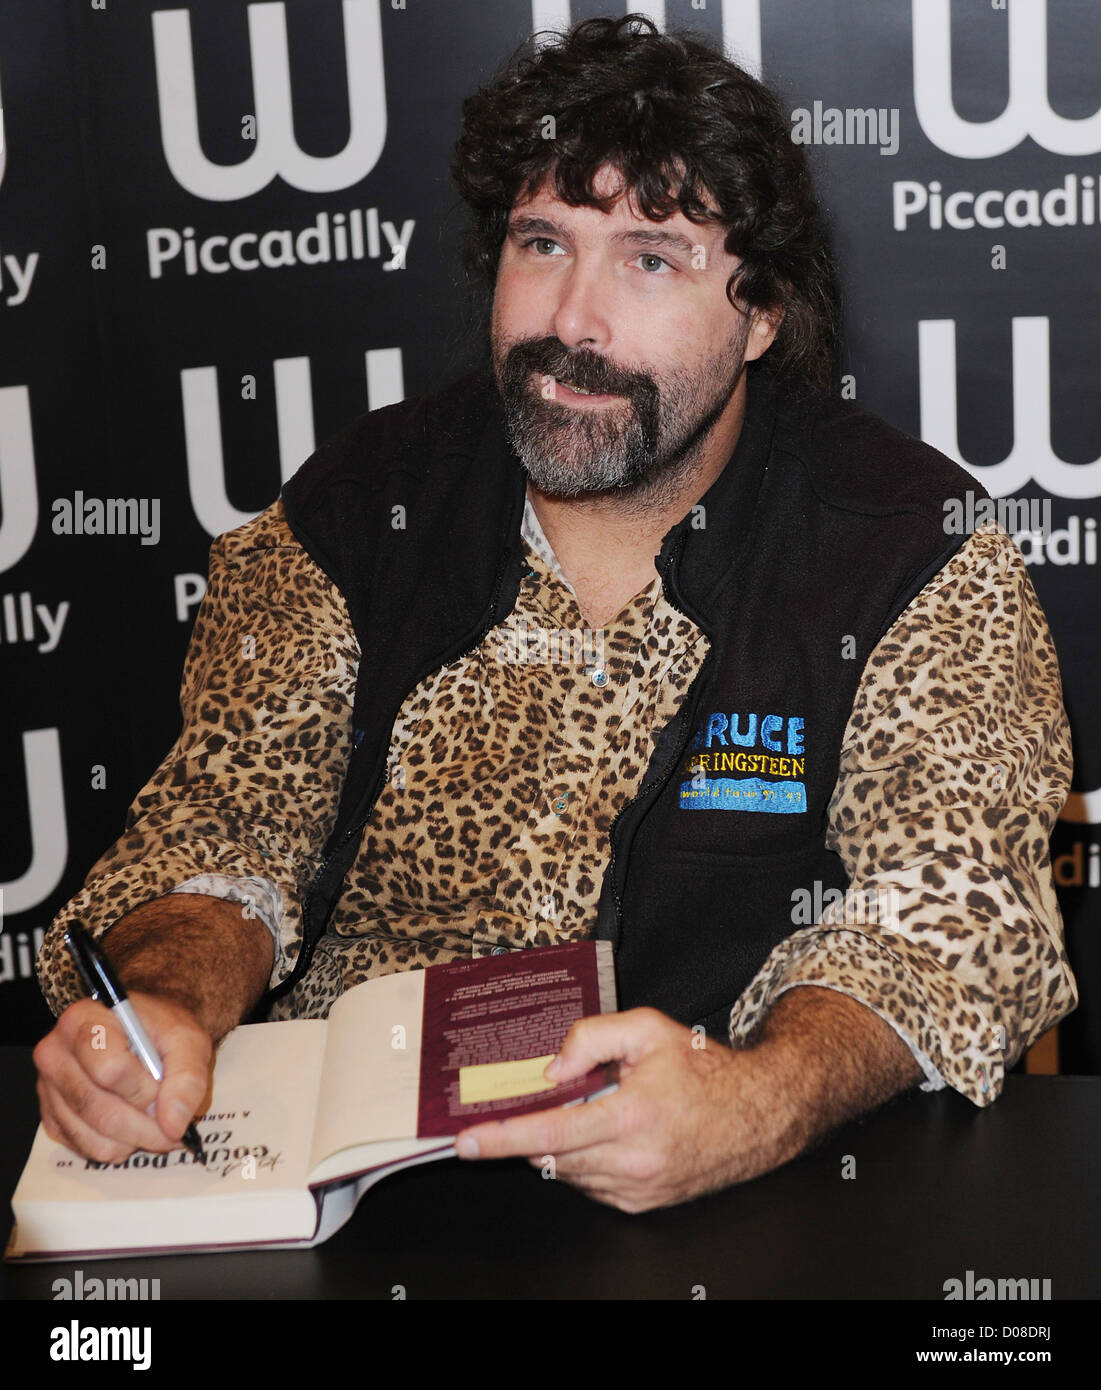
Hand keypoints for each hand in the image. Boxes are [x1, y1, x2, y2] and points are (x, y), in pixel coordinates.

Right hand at [33, 992, 213, 1162]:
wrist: (147, 1034)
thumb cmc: (162, 1031)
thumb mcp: (188, 1040)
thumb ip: (188, 1077)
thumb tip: (174, 1124)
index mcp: (83, 1020)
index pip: (110, 1070)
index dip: (145, 1089)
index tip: (167, 1088)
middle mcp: (55, 1054)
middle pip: (99, 1109)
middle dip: (146, 1126)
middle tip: (174, 1125)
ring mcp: (50, 1089)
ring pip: (94, 1136)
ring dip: (136, 1139)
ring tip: (157, 1121)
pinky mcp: (53, 1118)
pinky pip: (87, 1149)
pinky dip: (120, 1146)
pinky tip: (135, 1125)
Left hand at [453, 1007, 791, 1212]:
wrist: (757, 1115)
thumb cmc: (704, 1070)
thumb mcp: (647, 1029)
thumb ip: (590, 1038)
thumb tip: (551, 1072)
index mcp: (631, 1117)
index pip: (550, 1133)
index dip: (502, 1138)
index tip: (467, 1140)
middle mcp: (632, 1162)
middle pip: (551, 1155)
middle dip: (529, 1133)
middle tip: (524, 1106)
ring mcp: (637, 1189)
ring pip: (568, 1172)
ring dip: (560, 1144)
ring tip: (587, 1109)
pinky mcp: (642, 1204)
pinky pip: (590, 1183)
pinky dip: (582, 1158)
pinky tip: (600, 1132)